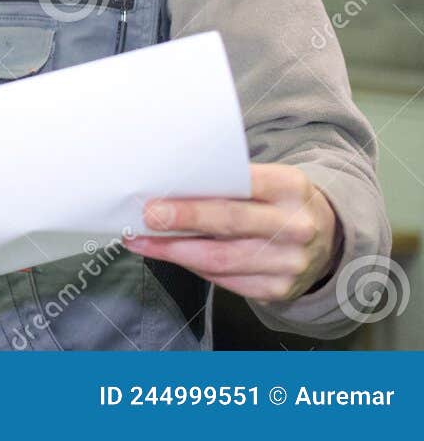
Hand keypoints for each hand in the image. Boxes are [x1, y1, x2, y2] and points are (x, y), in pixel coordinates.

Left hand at [123, 163, 339, 302]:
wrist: (326, 237)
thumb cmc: (278, 202)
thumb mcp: (266, 182)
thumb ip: (226, 184)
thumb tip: (167, 192)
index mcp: (290, 187)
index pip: (239, 188)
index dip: (195, 199)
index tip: (156, 202)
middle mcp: (296, 226)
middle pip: (228, 225)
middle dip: (181, 223)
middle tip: (145, 220)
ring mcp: (290, 262)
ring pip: (221, 260)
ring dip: (174, 252)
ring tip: (142, 242)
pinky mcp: (280, 289)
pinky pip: (226, 281)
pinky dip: (193, 268)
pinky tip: (171, 256)